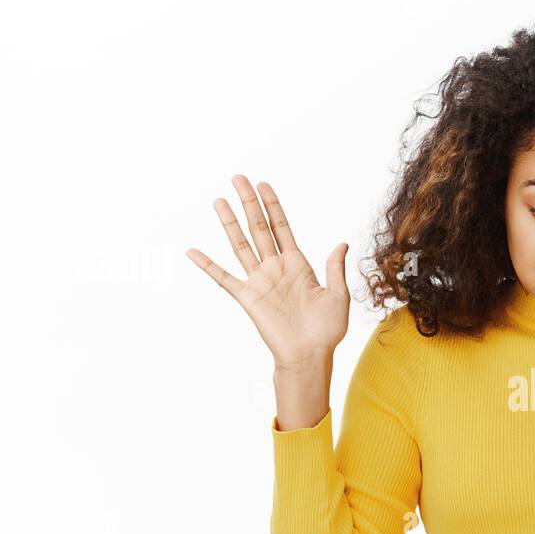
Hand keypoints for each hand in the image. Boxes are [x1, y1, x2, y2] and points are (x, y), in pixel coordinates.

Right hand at [186, 174, 350, 369]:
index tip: (263, 185)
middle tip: (238, 178)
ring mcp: (260, 281)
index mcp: (298, 265)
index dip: (272, 206)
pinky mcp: (248, 298)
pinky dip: (207, 265)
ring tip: (219, 200)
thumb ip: (335, 268)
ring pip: (241, 245)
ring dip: (229, 223)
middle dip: (249, 203)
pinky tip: (192, 251)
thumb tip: (342, 243)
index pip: (282, 228)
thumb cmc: (326, 330)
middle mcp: (276, 268)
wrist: (310, 355)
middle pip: (259, 228)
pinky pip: (223, 278)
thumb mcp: (338, 295)